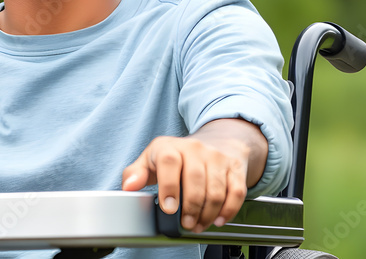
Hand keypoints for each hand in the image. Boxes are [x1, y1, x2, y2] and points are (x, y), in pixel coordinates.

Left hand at [120, 118, 265, 232]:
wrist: (216, 141)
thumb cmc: (178, 155)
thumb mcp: (151, 159)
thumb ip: (135, 173)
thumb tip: (128, 186)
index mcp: (170, 146)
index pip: (169, 162)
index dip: (169, 187)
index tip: (168, 208)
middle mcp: (195, 149)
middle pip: (195, 180)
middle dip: (190, 208)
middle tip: (185, 223)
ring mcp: (217, 157)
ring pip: (216, 190)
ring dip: (207, 213)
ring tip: (198, 224)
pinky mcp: (234, 168)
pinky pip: (236, 192)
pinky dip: (228, 210)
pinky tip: (218, 219)